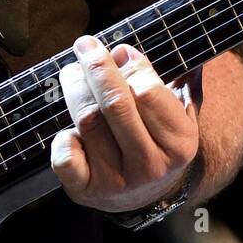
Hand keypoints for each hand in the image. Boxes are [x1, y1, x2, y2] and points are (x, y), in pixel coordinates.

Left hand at [50, 35, 200, 213]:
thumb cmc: (157, 141)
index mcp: (179, 143)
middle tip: (85, 45)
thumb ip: (178, 82)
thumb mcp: (178, 116)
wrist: (143, 197)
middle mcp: (150, 165)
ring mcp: (117, 180)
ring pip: (88, 121)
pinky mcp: (86, 189)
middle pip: (115, 104)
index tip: (120, 51)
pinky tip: (69, 127)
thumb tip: (163, 53)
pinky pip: (66, 159)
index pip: (148, 92)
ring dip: (75, 88)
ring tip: (73, 72)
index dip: (131, 66)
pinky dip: (62, 139)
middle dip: (97, 68)